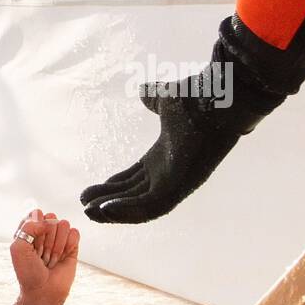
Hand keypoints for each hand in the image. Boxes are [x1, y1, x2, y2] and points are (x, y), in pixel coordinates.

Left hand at [10, 209, 77, 304]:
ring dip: (57, 243)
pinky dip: (70, 244)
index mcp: (28, 230)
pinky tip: (63, 256)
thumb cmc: (28, 272)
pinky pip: (75, 233)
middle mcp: (44, 232)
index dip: (35, 227)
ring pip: (64, 224)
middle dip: (47, 237)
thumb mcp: (17, 248)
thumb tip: (45, 219)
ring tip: (51, 257)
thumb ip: (27, 227)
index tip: (32, 243)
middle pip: (51, 217)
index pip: (36, 214)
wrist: (43, 291)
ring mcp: (58, 238)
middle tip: (41, 253)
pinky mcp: (71, 246)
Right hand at [80, 38, 284, 223]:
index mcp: (165, 157)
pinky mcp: (181, 185)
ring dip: (115, 212)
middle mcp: (170, 173)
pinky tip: (105, 209)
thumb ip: (153, 100)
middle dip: (108, 202)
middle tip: (84, 207)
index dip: (112, 187)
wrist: (220, 96)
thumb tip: (144, 91)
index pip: (134, 179)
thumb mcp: (166, 100)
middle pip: (134, 196)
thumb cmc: (200, 97)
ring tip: (90, 213)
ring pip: (141, 207)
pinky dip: (128, 211)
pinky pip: (152, 206)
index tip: (89, 192)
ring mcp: (177, 181)